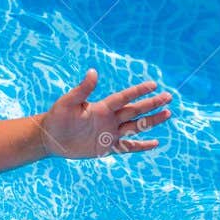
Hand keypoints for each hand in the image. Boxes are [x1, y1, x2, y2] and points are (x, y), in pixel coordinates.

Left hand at [39, 68, 172, 157]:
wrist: (50, 138)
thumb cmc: (57, 117)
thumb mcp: (68, 102)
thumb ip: (82, 89)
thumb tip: (93, 71)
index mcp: (102, 107)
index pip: (124, 98)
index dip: (138, 91)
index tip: (154, 84)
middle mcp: (109, 119)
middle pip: (135, 111)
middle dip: (151, 104)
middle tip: (169, 97)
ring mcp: (110, 133)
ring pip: (136, 127)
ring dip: (151, 121)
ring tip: (168, 114)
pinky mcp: (107, 147)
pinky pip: (128, 147)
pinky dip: (141, 146)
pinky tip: (155, 143)